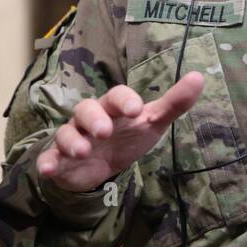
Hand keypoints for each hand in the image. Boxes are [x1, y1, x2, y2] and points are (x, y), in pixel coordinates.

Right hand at [37, 73, 204, 192]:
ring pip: (66, 132)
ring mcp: (73, 138)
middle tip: (105, 131)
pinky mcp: (59, 159)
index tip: (136, 110)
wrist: (101, 165)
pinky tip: (47, 169)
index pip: (116, 96)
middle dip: (94, 118)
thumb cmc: (128, 136)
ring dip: (73, 140)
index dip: (125, 100)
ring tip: (83, 151)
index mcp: (113, 107)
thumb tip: (200, 76)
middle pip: (85, 109)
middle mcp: (90, 119)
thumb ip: (174, 103)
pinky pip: (49, 157)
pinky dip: (46, 162)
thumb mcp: (152, 122)